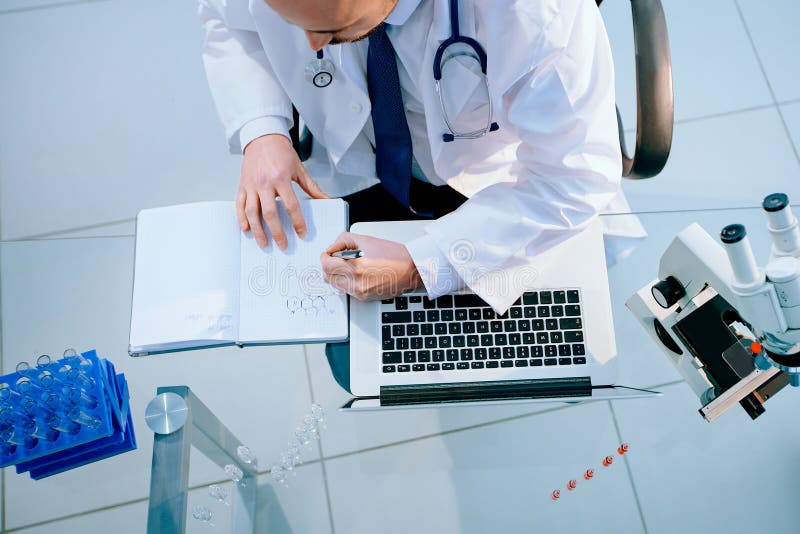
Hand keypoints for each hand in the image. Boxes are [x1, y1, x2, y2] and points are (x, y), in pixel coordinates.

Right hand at [238, 134, 328, 248]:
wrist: (262, 137)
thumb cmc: (281, 152)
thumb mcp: (299, 168)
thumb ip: (312, 187)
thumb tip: (326, 200)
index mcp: (281, 179)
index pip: (291, 205)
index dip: (297, 222)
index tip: (302, 233)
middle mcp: (264, 183)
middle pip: (270, 213)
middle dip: (277, 232)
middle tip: (283, 245)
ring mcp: (251, 185)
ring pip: (252, 212)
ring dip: (258, 230)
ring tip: (264, 243)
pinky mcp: (242, 185)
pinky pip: (239, 204)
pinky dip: (241, 218)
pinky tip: (245, 229)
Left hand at [320, 233, 423, 300]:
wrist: (411, 270)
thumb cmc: (394, 255)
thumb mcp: (367, 240)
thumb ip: (345, 240)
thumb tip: (333, 247)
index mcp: (356, 268)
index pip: (326, 265)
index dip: (325, 257)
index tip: (328, 253)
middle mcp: (356, 284)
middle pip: (328, 277)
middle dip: (329, 266)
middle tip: (337, 258)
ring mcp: (360, 293)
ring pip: (336, 285)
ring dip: (338, 274)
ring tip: (350, 265)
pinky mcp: (365, 298)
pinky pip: (347, 290)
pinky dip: (348, 281)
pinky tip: (359, 272)